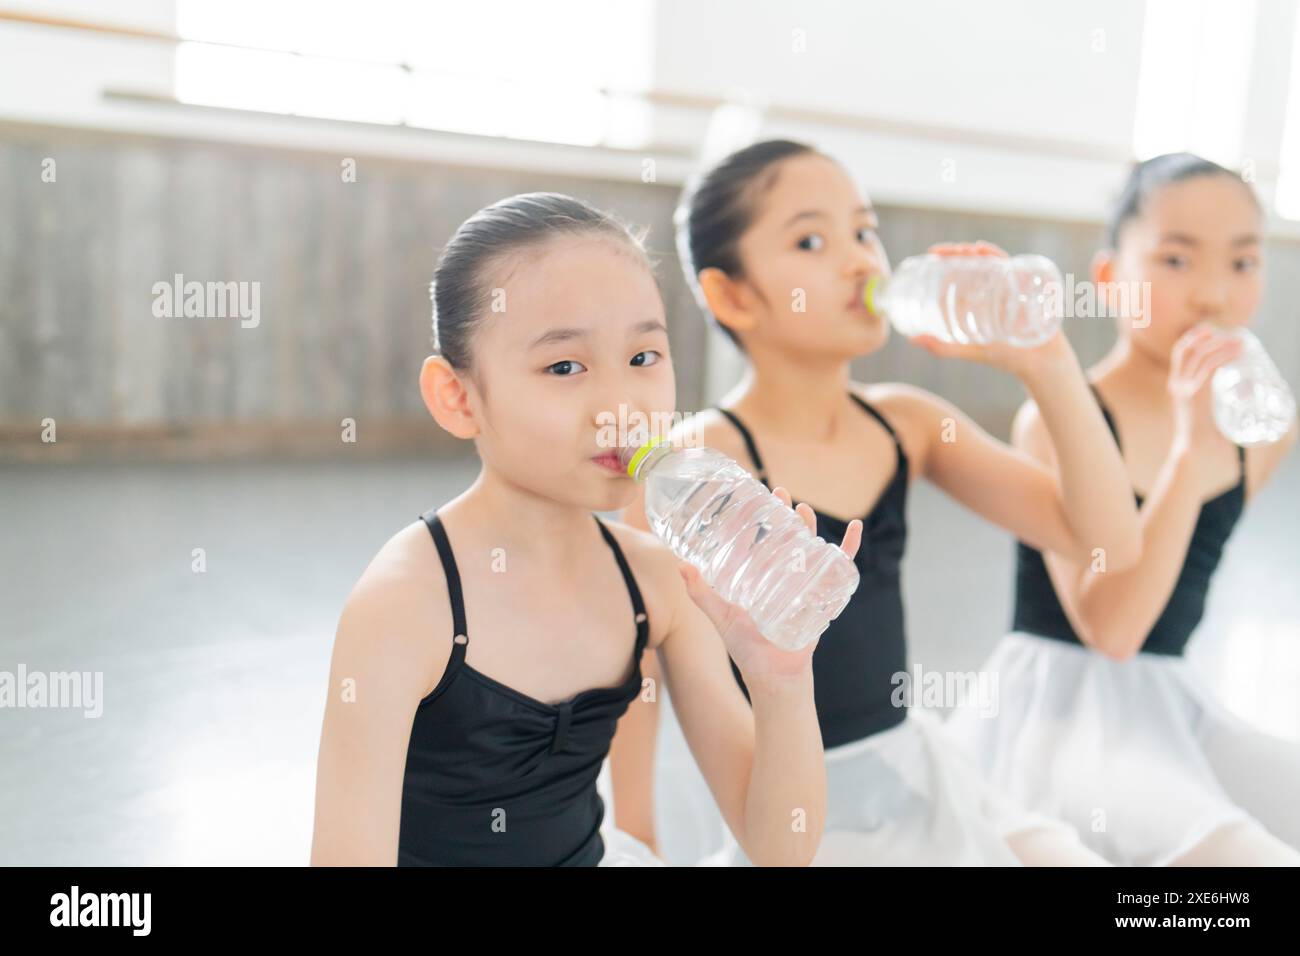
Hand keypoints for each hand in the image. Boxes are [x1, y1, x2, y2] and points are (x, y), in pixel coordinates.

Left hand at [676, 485, 862, 685]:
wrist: (774, 674)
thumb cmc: (746, 648)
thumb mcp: (720, 616)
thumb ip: (700, 593)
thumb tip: (681, 565)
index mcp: (756, 576)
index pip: (755, 539)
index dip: (753, 519)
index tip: (750, 497)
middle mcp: (779, 575)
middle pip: (784, 535)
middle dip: (783, 513)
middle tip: (780, 491)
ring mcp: (802, 583)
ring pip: (809, 545)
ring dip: (809, 526)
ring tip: (804, 509)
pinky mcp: (822, 594)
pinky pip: (841, 567)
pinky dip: (850, 547)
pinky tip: (856, 528)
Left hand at [908, 240, 1074, 378]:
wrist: (1040, 364)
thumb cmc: (1006, 357)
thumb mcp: (970, 350)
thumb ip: (943, 347)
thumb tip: (912, 339)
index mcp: (982, 297)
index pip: (963, 270)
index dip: (948, 258)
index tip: (932, 254)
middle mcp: (997, 288)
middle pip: (977, 262)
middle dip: (960, 253)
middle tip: (942, 252)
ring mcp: (1013, 287)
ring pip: (994, 262)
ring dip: (980, 252)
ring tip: (965, 250)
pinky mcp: (1029, 291)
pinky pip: (1016, 270)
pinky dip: (1002, 261)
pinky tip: (989, 256)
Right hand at [1169, 323, 1242, 453]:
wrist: (1195, 452)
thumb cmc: (1204, 437)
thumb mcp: (1206, 412)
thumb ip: (1219, 401)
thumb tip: (1248, 392)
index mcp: (1176, 386)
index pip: (1180, 352)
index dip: (1195, 337)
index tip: (1214, 331)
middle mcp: (1176, 384)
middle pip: (1188, 348)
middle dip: (1208, 336)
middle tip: (1232, 335)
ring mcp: (1183, 389)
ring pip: (1201, 355)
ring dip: (1222, 344)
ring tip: (1240, 342)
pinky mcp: (1194, 396)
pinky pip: (1209, 369)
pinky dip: (1224, 357)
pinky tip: (1236, 353)